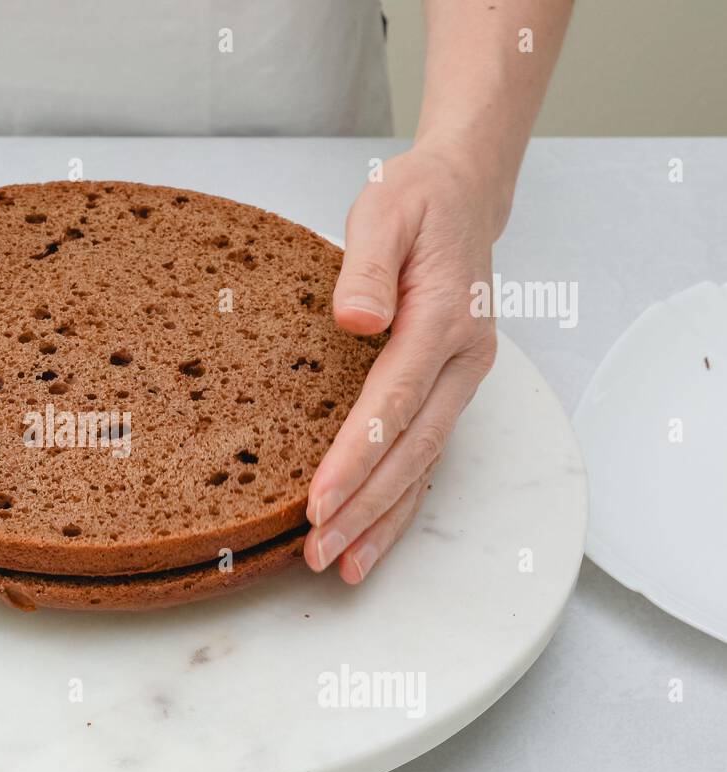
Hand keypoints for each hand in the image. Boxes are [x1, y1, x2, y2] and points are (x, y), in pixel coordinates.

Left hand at [304, 147, 499, 583]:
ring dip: (383, 520)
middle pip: (411, 450)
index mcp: (444, 319)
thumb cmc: (415, 202)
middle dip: (365, 508)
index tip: (318, 502)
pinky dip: (398, 502)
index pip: (391, 403)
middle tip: (319, 553)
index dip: (355, 457)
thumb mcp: (385, 210)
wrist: (461, 196)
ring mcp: (459, 381)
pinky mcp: (445, 391)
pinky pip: (423, 456)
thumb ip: (369, 263)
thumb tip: (358, 318)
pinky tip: (370, 539)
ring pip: (422, 465)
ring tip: (342, 567)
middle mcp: (461, 360)